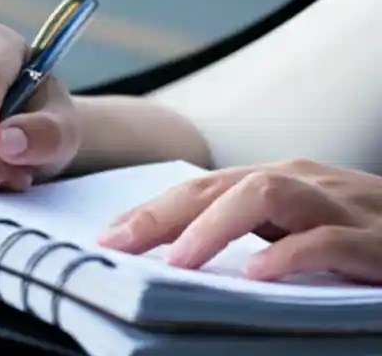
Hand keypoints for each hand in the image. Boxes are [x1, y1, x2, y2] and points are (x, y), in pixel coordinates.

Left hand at [98, 160, 381, 282]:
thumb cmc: (371, 244)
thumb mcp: (302, 234)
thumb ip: (252, 238)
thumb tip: (177, 261)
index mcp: (281, 183)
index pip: (201, 189)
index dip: (150, 211)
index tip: (105, 238)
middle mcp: (307, 185)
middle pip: (220, 184)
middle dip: (162, 213)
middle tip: (116, 245)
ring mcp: (345, 208)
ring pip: (268, 194)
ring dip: (216, 225)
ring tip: (179, 262)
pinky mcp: (379, 243)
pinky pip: (328, 240)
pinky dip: (290, 256)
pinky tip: (257, 275)